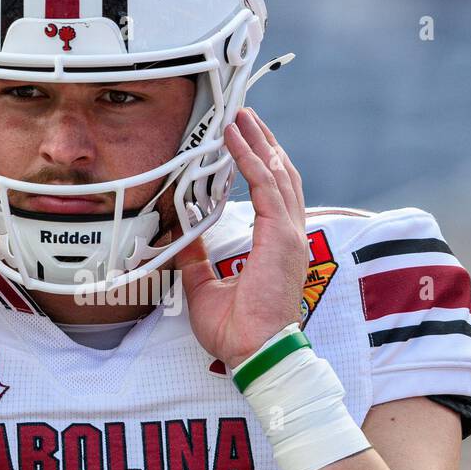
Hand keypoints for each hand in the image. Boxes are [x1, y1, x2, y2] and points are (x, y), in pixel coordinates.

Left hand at [176, 108, 309, 368]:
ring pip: (277, 173)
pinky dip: (251, 159)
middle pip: (281, 175)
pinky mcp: (282, 237)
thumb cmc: (236, 331)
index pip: (274, 194)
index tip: (244, 140)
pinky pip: (268, 186)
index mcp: (276, 247)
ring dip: (258, 142)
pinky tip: (236, 140)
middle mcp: (289, 236)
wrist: (254, 353)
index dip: (261, 163)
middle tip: (244, 116)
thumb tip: (180, 232)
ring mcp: (289, 235)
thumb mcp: (205, 286)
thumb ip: (196, 256)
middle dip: (263, 143)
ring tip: (241, 116)